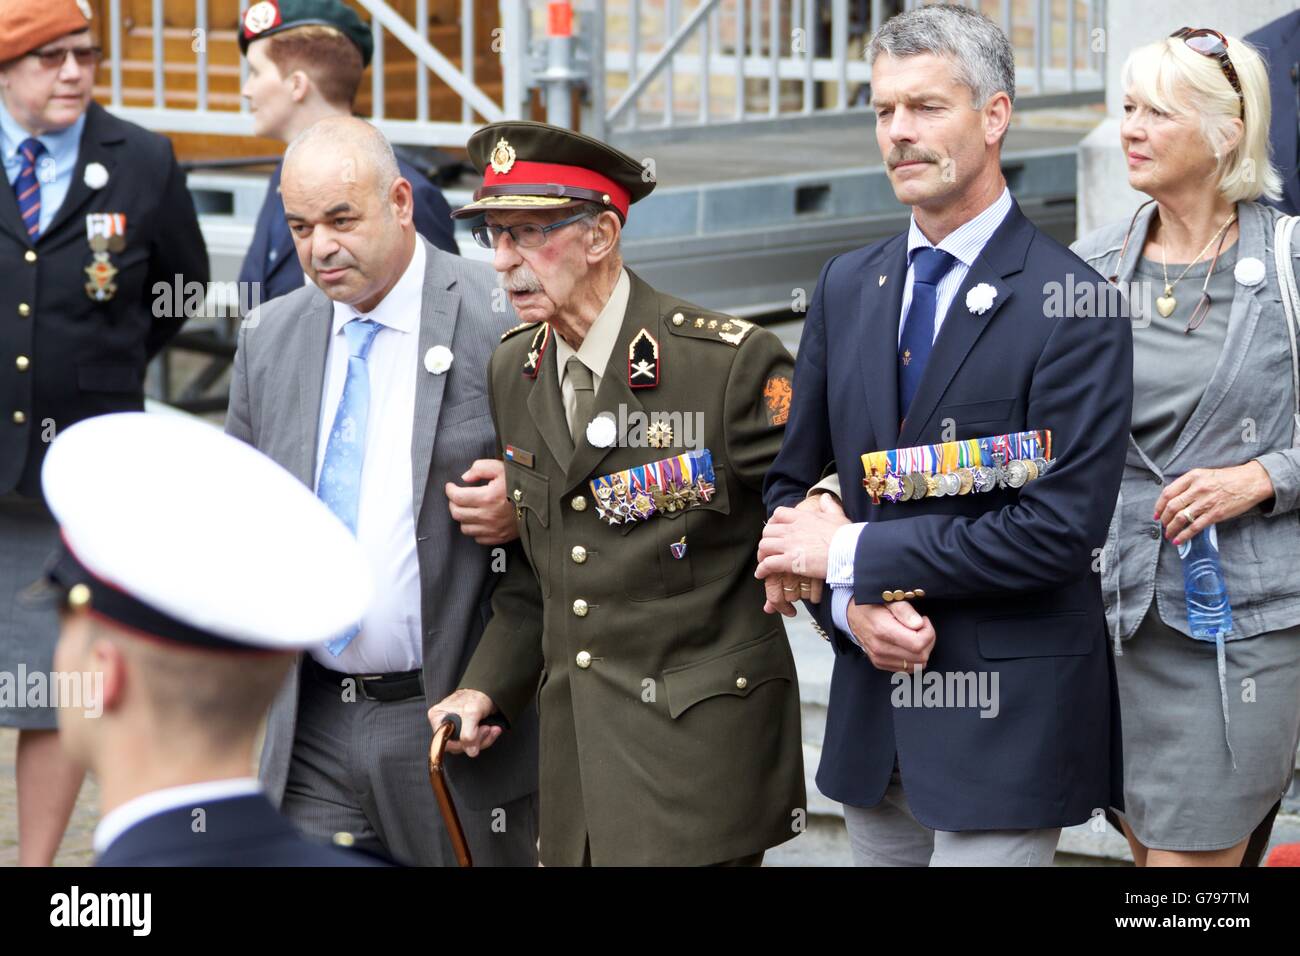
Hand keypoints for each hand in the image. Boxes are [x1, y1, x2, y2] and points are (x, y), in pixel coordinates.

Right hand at [428, 688, 500, 756]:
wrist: (487, 691)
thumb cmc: (477, 695)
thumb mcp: (472, 711)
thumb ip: (469, 733)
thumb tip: (470, 751)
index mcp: (437, 718)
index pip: (443, 742)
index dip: (460, 743)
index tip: (474, 735)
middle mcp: (443, 724)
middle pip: (456, 746)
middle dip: (476, 740)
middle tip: (486, 728)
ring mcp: (454, 729)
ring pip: (466, 746)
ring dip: (483, 739)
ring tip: (491, 728)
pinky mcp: (465, 732)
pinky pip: (473, 743)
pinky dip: (485, 738)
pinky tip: (492, 729)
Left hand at [446, 459, 517, 545]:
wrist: (542, 502)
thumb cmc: (522, 483)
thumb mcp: (502, 468)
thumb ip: (480, 468)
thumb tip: (465, 478)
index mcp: (488, 497)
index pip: (457, 497)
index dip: (450, 490)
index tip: (451, 486)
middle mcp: (488, 516)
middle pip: (457, 513)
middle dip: (453, 503)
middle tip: (458, 496)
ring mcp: (493, 529)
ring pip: (465, 528)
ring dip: (463, 517)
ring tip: (469, 508)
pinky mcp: (499, 538)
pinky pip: (478, 538)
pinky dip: (475, 529)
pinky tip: (480, 520)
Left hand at [756, 493, 849, 593]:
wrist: (849, 550)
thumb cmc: (846, 536)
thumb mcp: (838, 516)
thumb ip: (829, 506)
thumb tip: (825, 497)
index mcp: (803, 518)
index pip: (779, 514)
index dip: (774, 522)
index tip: (775, 530)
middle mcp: (792, 529)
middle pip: (767, 531)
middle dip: (766, 539)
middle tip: (769, 549)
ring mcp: (789, 545)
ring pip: (764, 546)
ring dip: (762, 554)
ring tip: (764, 562)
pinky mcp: (789, 561)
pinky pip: (767, 564)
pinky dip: (761, 569)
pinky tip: (761, 574)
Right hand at [844, 599, 935, 672]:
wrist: (851, 614)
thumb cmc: (872, 604)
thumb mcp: (888, 598)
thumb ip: (904, 610)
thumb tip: (919, 624)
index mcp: (883, 630)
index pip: (918, 644)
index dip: (928, 632)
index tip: (923, 620)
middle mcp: (880, 648)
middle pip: (921, 656)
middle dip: (928, 641)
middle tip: (921, 627)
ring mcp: (879, 658)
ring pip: (917, 665)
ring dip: (922, 651)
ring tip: (915, 635)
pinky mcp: (880, 664)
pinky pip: (907, 669)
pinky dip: (913, 658)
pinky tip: (908, 644)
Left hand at [1155, 462, 1274, 545]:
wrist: (1251, 481)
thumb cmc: (1228, 478)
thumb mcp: (1205, 474)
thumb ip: (1189, 484)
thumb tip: (1173, 499)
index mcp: (1193, 477)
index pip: (1168, 492)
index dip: (1159, 505)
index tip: (1156, 513)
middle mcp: (1197, 489)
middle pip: (1172, 507)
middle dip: (1164, 519)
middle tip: (1162, 525)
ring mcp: (1206, 502)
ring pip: (1181, 518)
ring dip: (1171, 529)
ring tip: (1168, 535)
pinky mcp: (1215, 514)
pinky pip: (1195, 527)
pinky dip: (1184, 535)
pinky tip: (1179, 540)